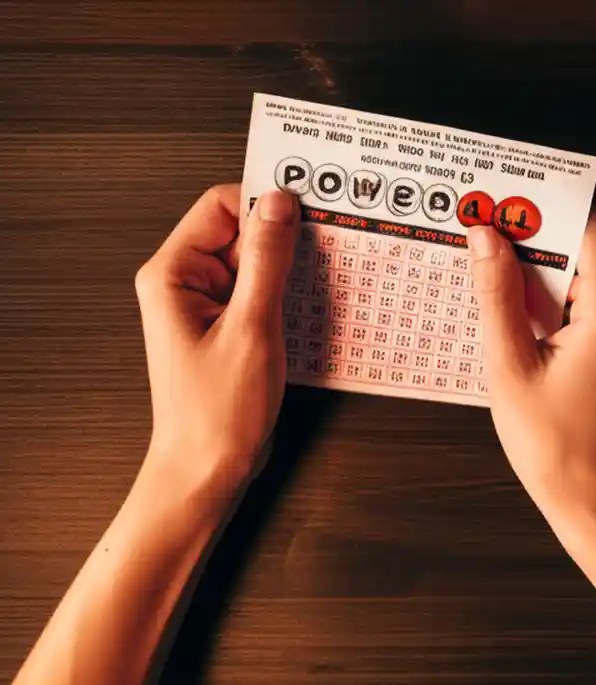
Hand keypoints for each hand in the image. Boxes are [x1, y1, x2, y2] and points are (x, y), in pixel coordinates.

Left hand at [133, 184, 298, 505]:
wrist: (206, 471)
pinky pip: (260, 292)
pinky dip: (287, 296)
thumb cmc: (217, 413)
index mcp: (173, 273)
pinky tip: (307, 311)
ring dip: (290, 271)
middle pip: (241, 231)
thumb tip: (279, 205)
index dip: (266, 204)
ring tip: (315, 290)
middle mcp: (184, 282)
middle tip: (325, 252)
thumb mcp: (252, 328)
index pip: (221, 206)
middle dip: (285, 240)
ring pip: (256, 262)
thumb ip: (267, 261)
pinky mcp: (227, 325)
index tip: (310, 211)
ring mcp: (205, 305)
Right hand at [467, 210, 595, 528]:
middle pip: (589, 251)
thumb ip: (498, 294)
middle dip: (538, 251)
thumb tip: (485, 234)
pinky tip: (531, 329)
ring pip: (593, 277)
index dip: (547, 212)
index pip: (592, 225)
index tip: (505, 208)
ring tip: (503, 299)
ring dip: (550, 282)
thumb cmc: (555, 443)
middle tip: (488, 252)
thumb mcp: (511, 365)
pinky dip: (568, 306)